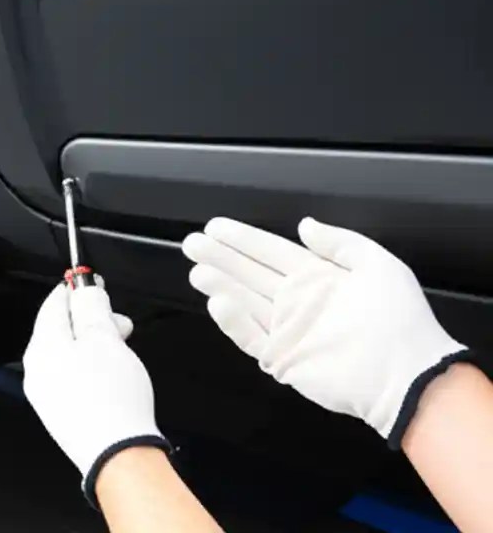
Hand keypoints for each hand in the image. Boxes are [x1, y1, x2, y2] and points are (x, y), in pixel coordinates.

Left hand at [23, 283, 167, 502]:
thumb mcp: (105, 339)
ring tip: (121, 347)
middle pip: (61, 330)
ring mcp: (47, 393)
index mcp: (41, 348)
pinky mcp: (61, 412)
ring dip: (95, 343)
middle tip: (117, 321)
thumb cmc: (112, 399)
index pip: (53, 305)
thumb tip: (85, 288)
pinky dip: (92, 366)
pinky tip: (113, 373)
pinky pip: (72, 376)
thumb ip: (92, 308)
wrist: (117, 455)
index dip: (75, 288)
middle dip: (91, 320)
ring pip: (69, 353)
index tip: (91, 281)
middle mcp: (37, 370)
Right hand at [183, 217, 469, 445]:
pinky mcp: (284, 357)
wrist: (406, 375)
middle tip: (193, 243)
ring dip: (221, 284)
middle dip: (221, 257)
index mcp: (320, 277)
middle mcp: (300, 301)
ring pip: (245, 301)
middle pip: (250, 273)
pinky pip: (251, 336)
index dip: (243, 238)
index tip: (216, 226)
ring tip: (197, 269)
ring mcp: (289, 329)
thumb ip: (341, 243)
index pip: (271, 251)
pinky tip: (218, 302)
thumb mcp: (380, 266)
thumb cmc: (401, 321)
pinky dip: (233, 321)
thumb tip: (306, 225)